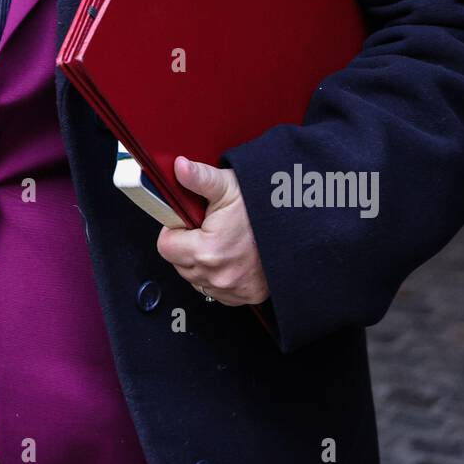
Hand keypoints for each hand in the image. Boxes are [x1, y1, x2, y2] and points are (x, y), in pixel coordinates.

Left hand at [155, 157, 270, 306]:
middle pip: (178, 264)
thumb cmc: (264, 209)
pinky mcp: (244, 296)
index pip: (165, 247)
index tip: (188, 222)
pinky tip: (231, 257)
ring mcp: (231, 289)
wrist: (298, 229)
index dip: (174, 230)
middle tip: (208, 229)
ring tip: (222, 241)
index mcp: (207, 250)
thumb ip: (199, 178)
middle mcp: (217, 276)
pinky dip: (219, 276)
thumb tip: (180, 167)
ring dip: (202, 263)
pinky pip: (217, 290)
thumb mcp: (228, 187)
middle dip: (187, 245)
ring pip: (196, 278)